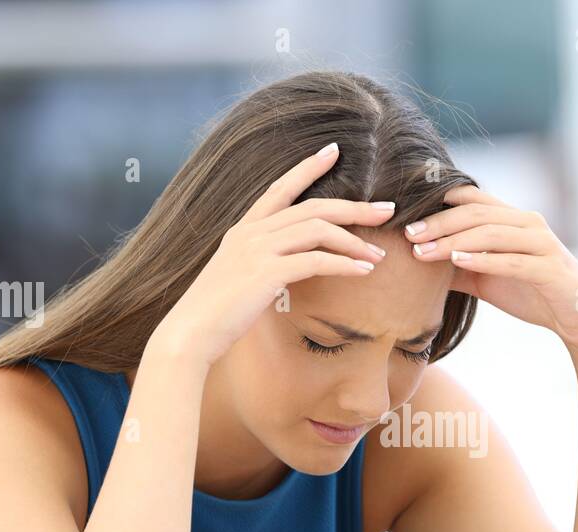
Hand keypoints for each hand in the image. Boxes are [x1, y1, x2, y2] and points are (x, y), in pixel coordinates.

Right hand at [152, 142, 395, 366]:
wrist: (190, 333)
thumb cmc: (216, 313)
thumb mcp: (237, 277)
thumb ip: (261, 262)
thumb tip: (288, 266)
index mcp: (243, 230)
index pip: (280, 188)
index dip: (307, 168)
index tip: (333, 151)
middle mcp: (251, 233)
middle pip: (312, 208)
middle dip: (354, 207)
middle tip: (387, 210)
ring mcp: (258, 250)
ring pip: (317, 230)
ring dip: (354, 241)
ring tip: (379, 254)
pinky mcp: (267, 273)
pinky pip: (316, 261)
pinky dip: (344, 265)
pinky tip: (364, 272)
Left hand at [404, 184, 577, 351]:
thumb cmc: (534, 294)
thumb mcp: (488, 280)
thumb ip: (460, 267)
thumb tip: (418, 263)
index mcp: (514, 219)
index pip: (472, 198)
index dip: (438, 202)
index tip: (407, 216)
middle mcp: (528, 224)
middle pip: (477, 212)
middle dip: (439, 222)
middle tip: (408, 234)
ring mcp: (541, 244)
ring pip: (491, 232)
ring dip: (453, 240)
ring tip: (423, 251)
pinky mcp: (549, 269)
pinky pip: (512, 260)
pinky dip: (483, 259)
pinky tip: (458, 262)